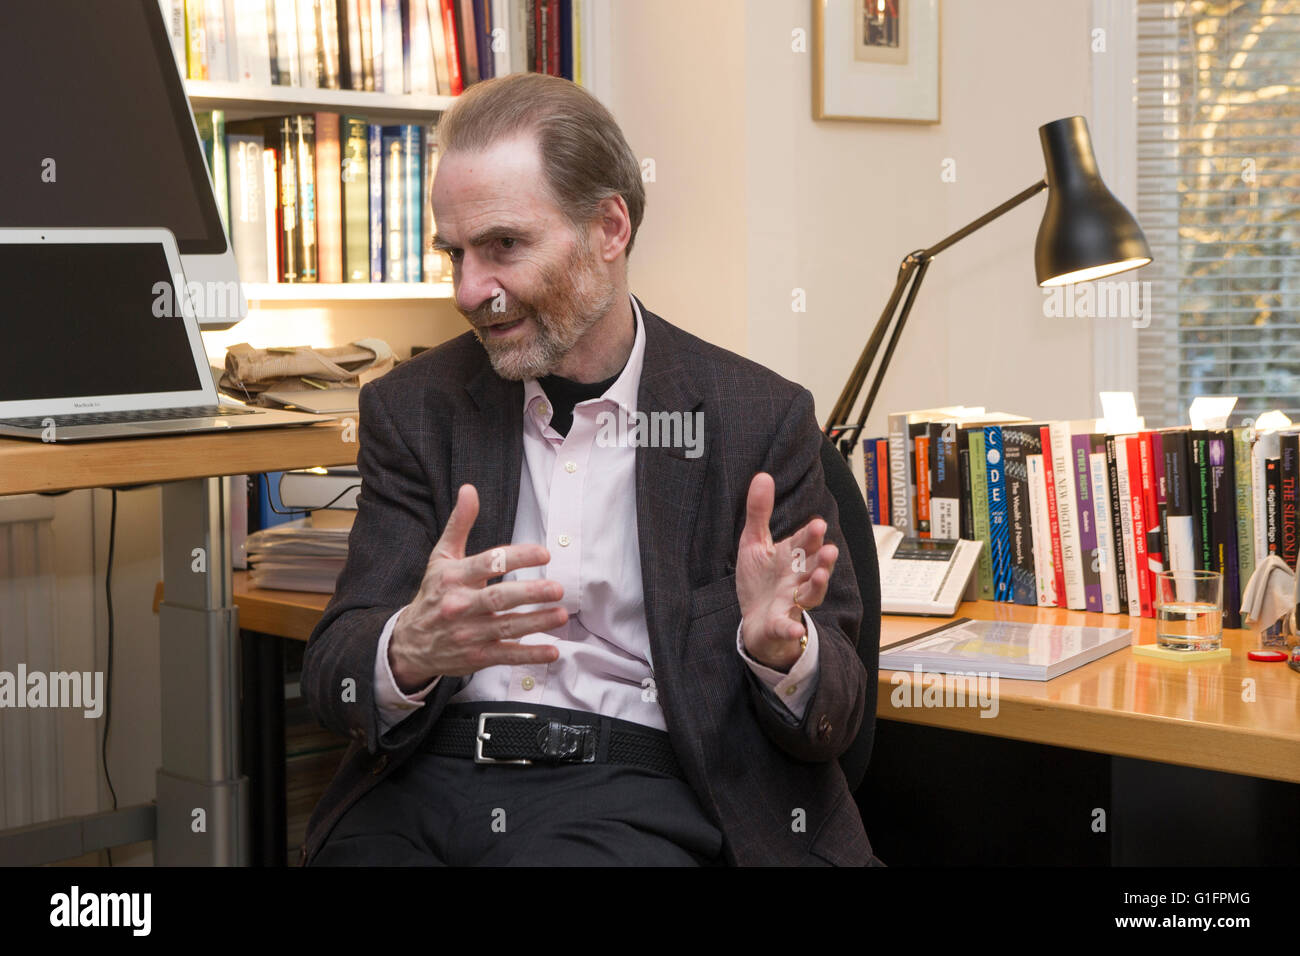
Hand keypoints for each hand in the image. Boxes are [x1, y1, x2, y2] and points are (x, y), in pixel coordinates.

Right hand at [389, 483, 566, 690]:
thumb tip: (470, 489)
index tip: (544, 553)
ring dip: (536, 622)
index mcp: (453, 577)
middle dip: (530, 592)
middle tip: (557, 588)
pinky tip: (552, 651)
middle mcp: (459, 605)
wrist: (409, 642)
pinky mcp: (476, 657)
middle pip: (498, 598)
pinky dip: (529, 655)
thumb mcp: (441, 557)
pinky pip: (506, 655)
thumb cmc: (433, 594)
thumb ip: (459, 524)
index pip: (487, 563)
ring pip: (506, 627)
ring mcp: (468, 634)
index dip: (516, 557)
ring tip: (561, 614)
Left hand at [735, 472, 837, 671]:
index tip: (817, 524)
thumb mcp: (754, 543)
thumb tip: (763, 476)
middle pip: (813, 566)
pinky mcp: (780, 624)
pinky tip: (795, 631)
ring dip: (817, 586)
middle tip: (827, 548)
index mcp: (790, 557)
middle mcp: (796, 578)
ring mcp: (791, 602)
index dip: (809, 535)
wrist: (756, 622)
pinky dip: (791, 630)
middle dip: (821, 558)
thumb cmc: (760, 580)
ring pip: (810, 594)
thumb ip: (759, 512)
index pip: (802, 543)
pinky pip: (787, 627)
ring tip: (821, 576)